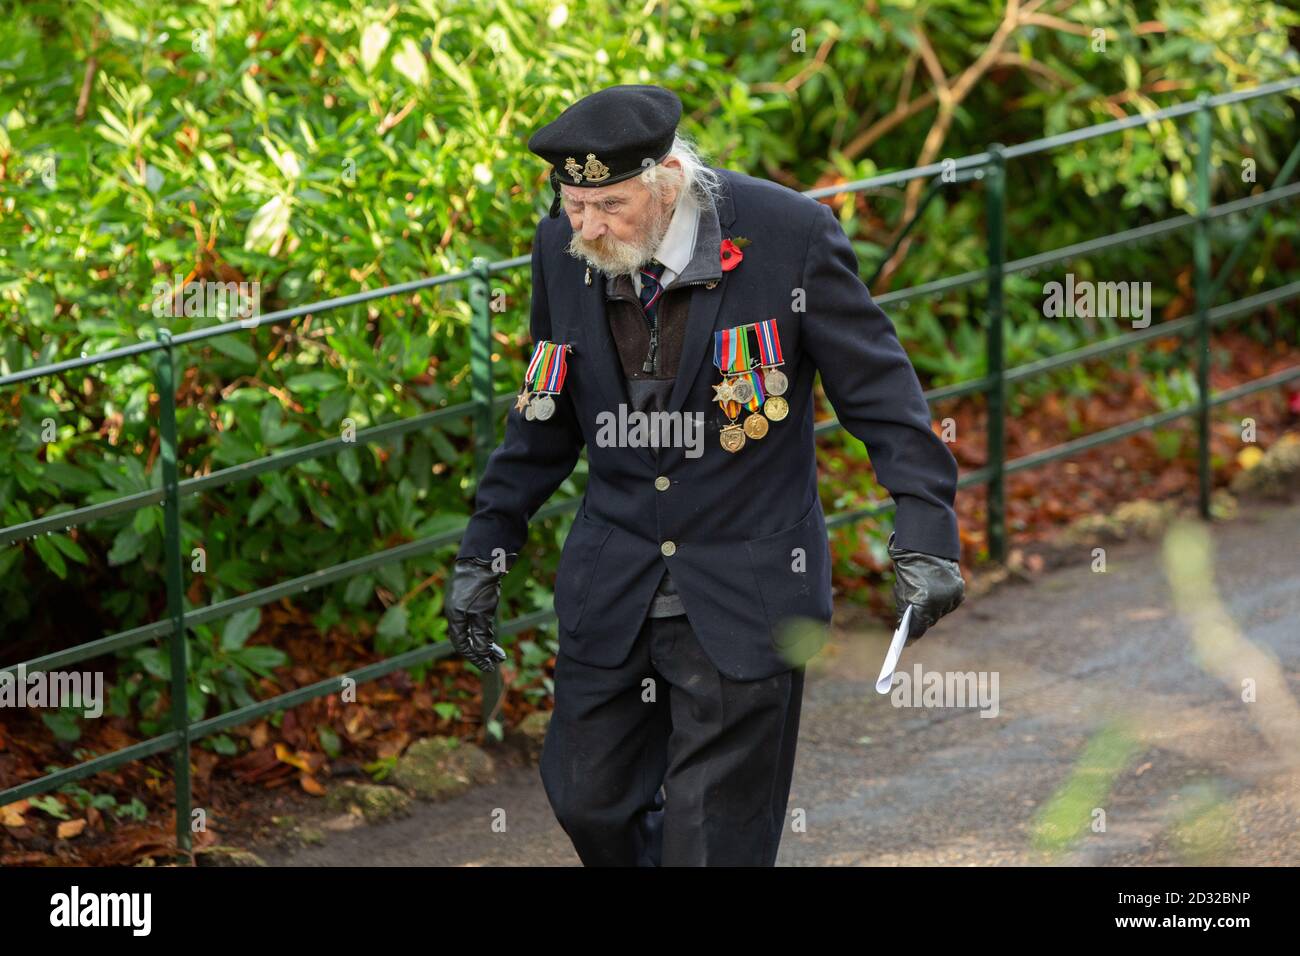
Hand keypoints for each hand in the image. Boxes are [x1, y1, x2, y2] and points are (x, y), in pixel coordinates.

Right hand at [445, 556, 513, 672]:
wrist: (485, 556)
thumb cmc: (481, 584)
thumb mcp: (483, 612)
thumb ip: (482, 634)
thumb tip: (482, 653)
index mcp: (454, 616)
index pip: (462, 644)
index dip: (475, 657)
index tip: (489, 667)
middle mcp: (456, 610)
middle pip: (467, 638)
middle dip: (481, 652)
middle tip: (496, 661)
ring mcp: (463, 603)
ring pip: (472, 628)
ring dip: (484, 641)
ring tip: (498, 652)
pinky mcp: (472, 596)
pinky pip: (476, 618)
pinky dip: (484, 628)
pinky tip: (492, 633)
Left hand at [888, 532, 964, 644]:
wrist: (926, 547)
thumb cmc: (909, 569)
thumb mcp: (901, 591)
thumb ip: (904, 610)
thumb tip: (905, 625)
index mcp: (923, 603)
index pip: (918, 627)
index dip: (912, 635)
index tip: (907, 642)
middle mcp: (940, 602)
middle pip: (931, 620)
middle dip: (922, 621)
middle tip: (915, 626)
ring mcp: (951, 596)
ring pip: (941, 612)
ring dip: (934, 612)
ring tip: (926, 613)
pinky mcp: (959, 589)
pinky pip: (951, 603)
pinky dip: (944, 602)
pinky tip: (937, 601)